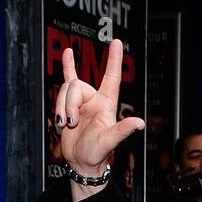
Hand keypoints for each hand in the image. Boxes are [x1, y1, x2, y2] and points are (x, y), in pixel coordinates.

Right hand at [56, 39, 144, 183]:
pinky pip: (66, 80)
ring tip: (66, 124)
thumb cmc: (96, 153)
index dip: (114, 60)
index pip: (112, 77)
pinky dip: (67, 67)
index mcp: (106, 104)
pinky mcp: (69, 104)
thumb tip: (140, 124)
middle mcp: (94, 99)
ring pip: (65, 89)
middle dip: (68, 104)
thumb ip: (122, 130)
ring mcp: (81, 101)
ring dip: (61, 107)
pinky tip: (68, 54)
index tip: (116, 41)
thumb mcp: (109, 142)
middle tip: (71, 123)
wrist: (80, 160)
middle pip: (76, 85)